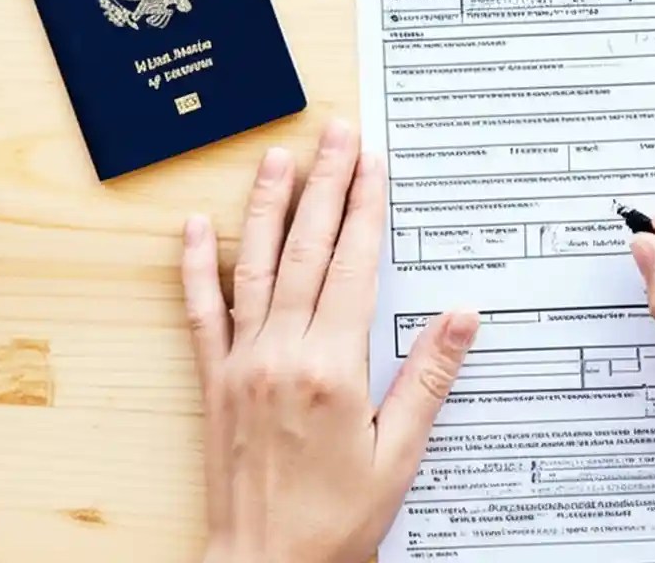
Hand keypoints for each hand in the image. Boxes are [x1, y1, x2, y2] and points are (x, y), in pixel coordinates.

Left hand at [179, 120, 479, 562]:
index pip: (352, 267)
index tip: (373, 164)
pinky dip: (195, 267)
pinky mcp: (214, 381)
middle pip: (307, 250)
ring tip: (278, 157)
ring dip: (267, 206)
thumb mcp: (399, 453)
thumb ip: (428, 377)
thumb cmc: (335, 519)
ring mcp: (241, 363)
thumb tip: (462, 317)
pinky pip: (201, 312)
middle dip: (325, 185)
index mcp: (332, 368)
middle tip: (335, 134)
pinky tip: (192, 229)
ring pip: (254, 266)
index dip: (364, 209)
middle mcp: (281, 354)